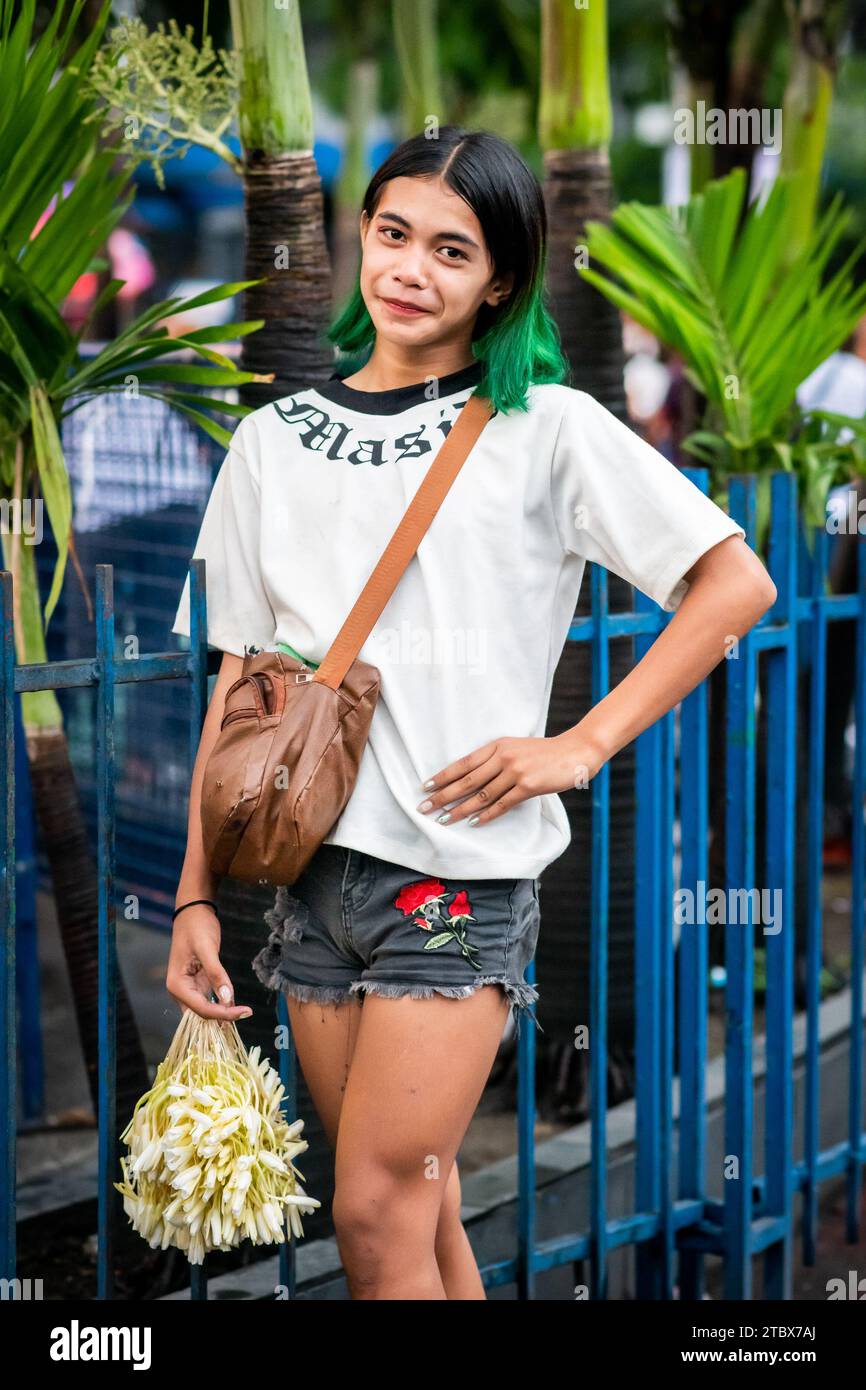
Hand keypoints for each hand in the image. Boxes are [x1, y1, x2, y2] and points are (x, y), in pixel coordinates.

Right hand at [166, 905, 252, 1020]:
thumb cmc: (196, 927)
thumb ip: (216, 974)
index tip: (245, 1012)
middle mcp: (180, 991)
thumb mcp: (207, 948)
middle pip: (202, 1014)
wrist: (192, 913)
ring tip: (244, 1013)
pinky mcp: (198, 983)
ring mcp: (188, 988)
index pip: (201, 1009)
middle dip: (223, 1017)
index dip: (223, 1014)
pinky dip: (221, 1004)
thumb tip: (227, 999)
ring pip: (206, 1010)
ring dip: (223, 1014)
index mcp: (177, 985)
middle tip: (247, 1013)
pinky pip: (210, 1000)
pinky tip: (236, 1006)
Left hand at [416, 733, 604, 827]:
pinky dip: (487, 814)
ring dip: (460, 809)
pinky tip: (474, 822)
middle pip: (467, 780)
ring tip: (444, 820)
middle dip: (443, 796)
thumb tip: (472, 778)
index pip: (463, 763)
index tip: (426, 787)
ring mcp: (516, 771)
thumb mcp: (516, 747)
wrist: (575, 751)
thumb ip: (496, 759)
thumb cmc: (544, 752)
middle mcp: (503, 756)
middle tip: (424, 807)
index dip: (443, 776)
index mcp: (497, 745)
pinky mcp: (529, 785)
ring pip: (481, 794)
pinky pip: (502, 803)